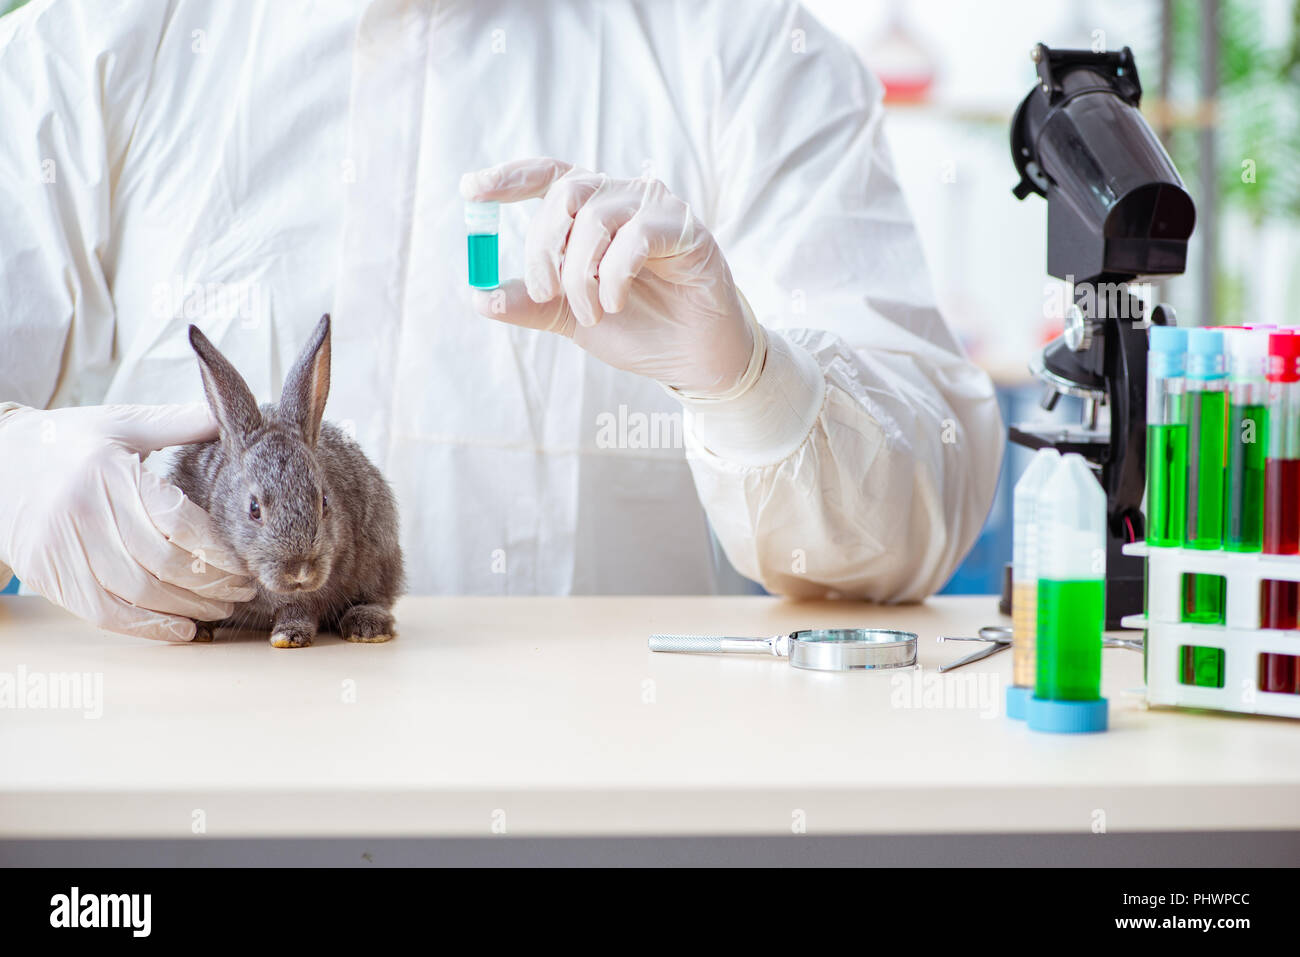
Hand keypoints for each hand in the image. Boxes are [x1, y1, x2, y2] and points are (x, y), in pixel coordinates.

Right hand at [0, 403, 255, 640]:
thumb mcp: (121, 422)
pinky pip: (105, 614)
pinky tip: (183, 629)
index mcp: (111, 472)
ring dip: (190, 608)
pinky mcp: (49, 576)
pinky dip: (148, 628)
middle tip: (244, 590)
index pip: (177, 520)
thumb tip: (227, 412)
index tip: (248, 560)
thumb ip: (178, 422)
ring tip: (222, 608)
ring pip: (139, 593)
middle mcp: (84, 512)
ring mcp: (63, 548)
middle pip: (164, 563)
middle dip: (214, 583)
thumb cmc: (70, 442)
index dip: (219, 549)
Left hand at [460, 158, 759, 396]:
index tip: (470, 189)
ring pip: (596, 217)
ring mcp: (655, 209)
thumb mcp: (568, 316)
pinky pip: (636, 236)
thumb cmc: (636, 326)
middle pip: (565, 194)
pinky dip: (615, 273)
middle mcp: (622, 197)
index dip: (509, 177)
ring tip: (591, 313)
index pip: (547, 175)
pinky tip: (614, 302)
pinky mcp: (685, 229)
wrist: (689, 358)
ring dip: (581, 274)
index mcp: (591, 209)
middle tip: (545, 294)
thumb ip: (529, 303)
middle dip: (543, 248)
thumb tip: (479, 295)